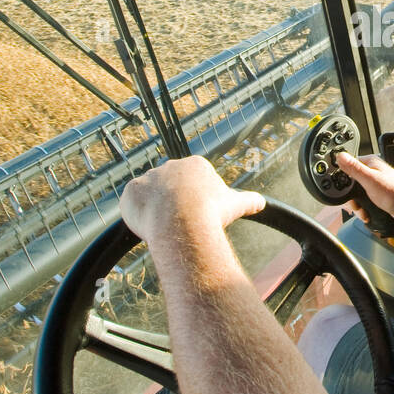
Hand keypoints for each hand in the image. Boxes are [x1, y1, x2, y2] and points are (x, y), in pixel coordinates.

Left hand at [119, 155, 263, 260]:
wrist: (183, 220)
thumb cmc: (211, 211)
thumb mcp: (235, 204)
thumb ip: (249, 200)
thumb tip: (262, 202)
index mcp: (194, 165)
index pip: (193, 181)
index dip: (196, 200)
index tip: (199, 214)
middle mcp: (169, 166)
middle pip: (171, 186)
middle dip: (175, 203)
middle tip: (182, 223)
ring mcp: (148, 178)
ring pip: (151, 194)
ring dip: (155, 208)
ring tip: (164, 228)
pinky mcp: (131, 191)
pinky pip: (132, 202)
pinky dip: (137, 213)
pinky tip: (148, 226)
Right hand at [334, 151, 393, 222]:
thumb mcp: (370, 179)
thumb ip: (354, 168)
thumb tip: (340, 155)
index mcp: (370, 163)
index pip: (347, 167)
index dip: (343, 180)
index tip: (344, 191)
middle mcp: (372, 171)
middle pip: (351, 183)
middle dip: (352, 198)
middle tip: (356, 205)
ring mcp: (376, 183)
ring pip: (358, 194)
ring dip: (358, 205)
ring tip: (363, 212)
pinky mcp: (378, 193)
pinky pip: (366, 200)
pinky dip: (365, 208)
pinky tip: (368, 213)